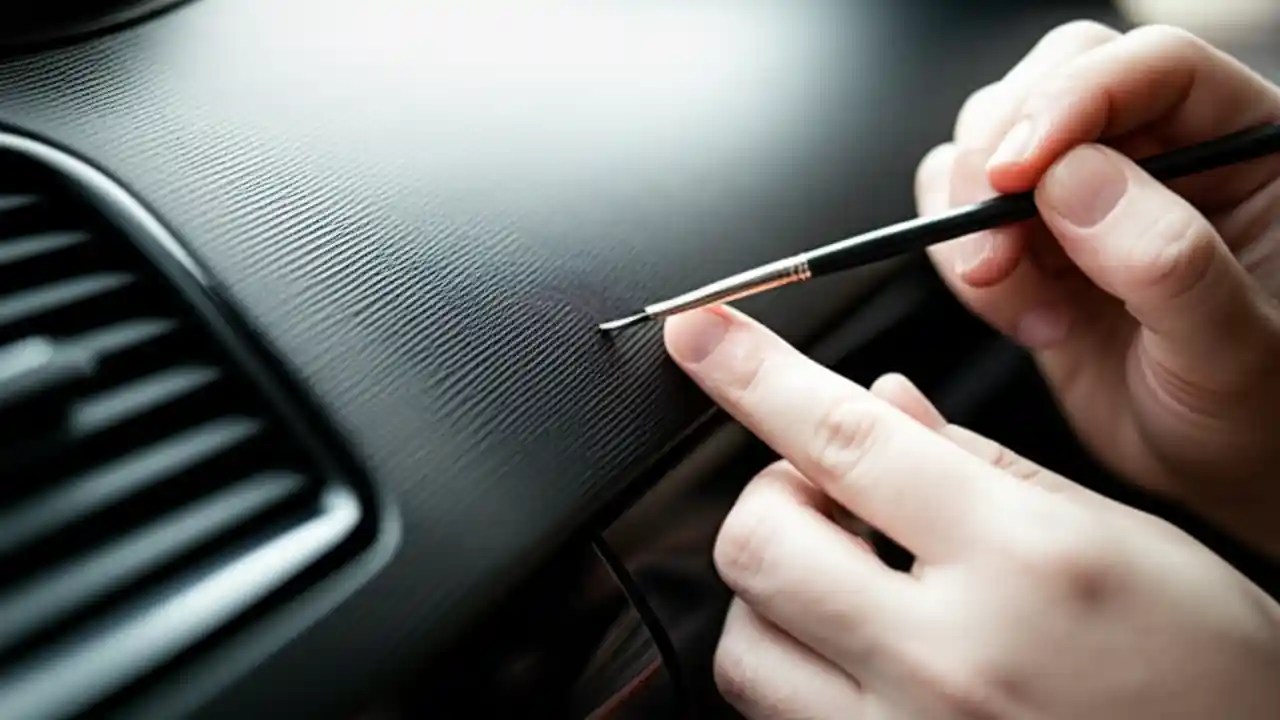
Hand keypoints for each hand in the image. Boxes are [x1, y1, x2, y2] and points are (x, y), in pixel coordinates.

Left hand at [664, 306, 1279, 718]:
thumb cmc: (1208, 671)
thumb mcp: (1117, 534)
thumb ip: (982, 463)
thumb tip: (884, 403)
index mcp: (1022, 560)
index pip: (846, 439)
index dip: (752, 372)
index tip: (699, 332)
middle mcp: (951, 657)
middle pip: (757, 546)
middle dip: (767, 498)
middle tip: (819, 493)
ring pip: (745, 648)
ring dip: (773, 592)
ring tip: (841, 581)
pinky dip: (795, 666)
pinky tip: (854, 649)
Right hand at [915, 22, 1279, 556]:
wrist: (1213, 473)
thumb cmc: (1258, 417)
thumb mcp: (1233, 354)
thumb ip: (1169, 262)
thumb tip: (1072, 180)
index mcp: (1246, 147)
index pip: (1151, 68)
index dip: (1073, 99)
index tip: (1017, 172)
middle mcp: (1162, 152)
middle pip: (1051, 82)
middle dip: (1000, 161)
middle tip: (993, 250)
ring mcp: (1087, 194)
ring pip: (989, 142)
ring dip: (973, 222)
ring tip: (1025, 309)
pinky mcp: (1033, 238)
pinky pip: (958, 208)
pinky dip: (960, 262)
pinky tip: (1020, 316)